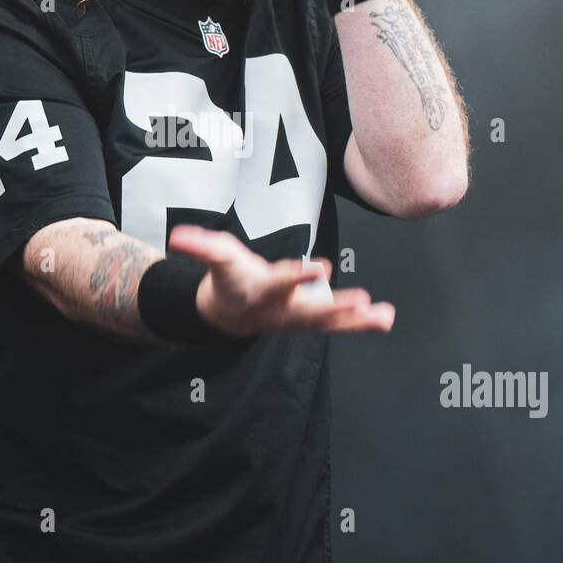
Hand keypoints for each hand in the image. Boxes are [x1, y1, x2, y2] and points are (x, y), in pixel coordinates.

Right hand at [168, 224, 394, 336]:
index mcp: (260, 290)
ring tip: (384, 317)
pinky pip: (337, 325)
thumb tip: (177, 237)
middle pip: (309, 311)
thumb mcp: (215, 258)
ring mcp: (297, 319)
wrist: (229, 314)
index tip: (320, 269)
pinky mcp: (309, 321)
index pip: (280, 283)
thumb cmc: (229, 279)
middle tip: (359, 302)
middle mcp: (281, 309)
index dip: (298, 277)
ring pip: (328, 323)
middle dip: (335, 308)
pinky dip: (361, 323)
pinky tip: (385, 318)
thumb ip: (200, 247)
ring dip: (356, 321)